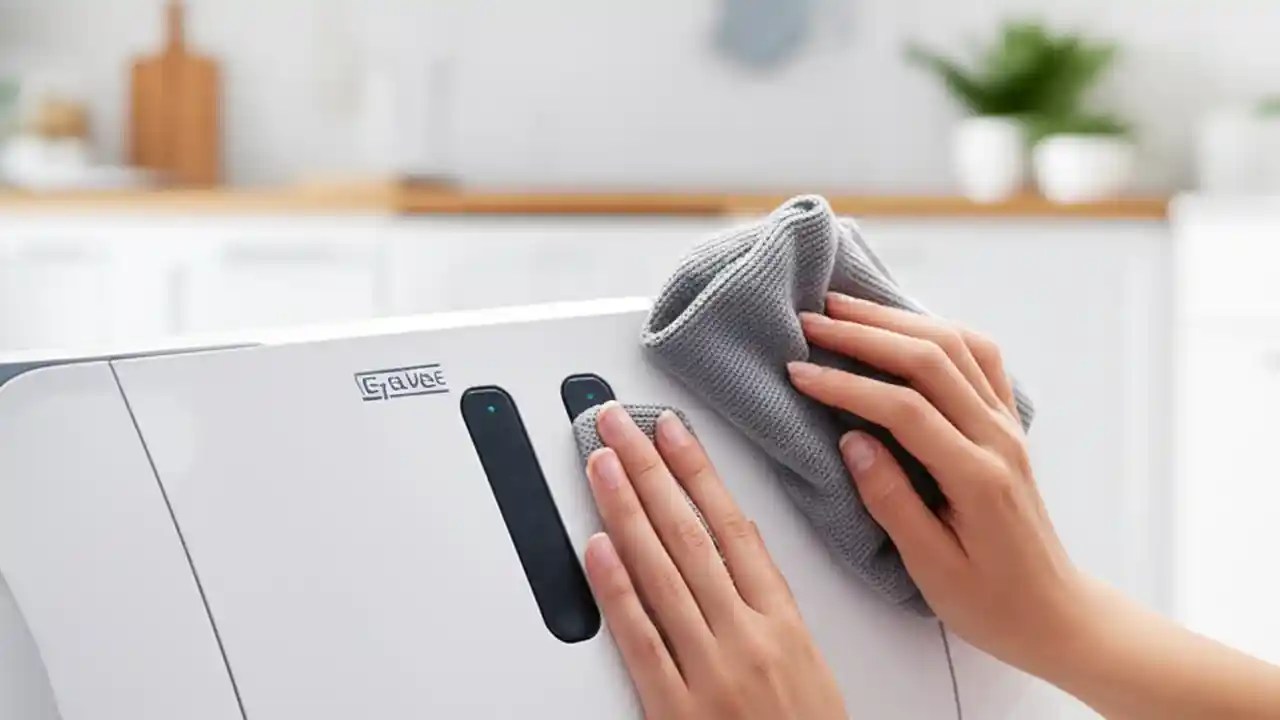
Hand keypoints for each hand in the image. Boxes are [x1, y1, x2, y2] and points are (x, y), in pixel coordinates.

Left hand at [582, 402, 847, 719]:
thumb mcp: (809, 663)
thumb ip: (768, 605)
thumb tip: (731, 544)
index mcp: (784, 621)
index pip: (732, 524)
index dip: (698, 470)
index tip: (672, 431)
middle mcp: (745, 636)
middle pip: (688, 533)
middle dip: (648, 469)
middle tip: (618, 425)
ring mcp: (708, 671)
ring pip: (658, 569)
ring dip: (623, 508)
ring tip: (600, 464)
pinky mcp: (675, 708)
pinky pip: (639, 637)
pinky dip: (614, 588)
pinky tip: (595, 546)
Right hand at [788, 292, 1087, 679]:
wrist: (1054, 612)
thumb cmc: (990, 602)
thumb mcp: (932, 568)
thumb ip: (891, 501)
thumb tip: (851, 441)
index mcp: (977, 476)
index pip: (904, 410)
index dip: (846, 385)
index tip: (798, 372)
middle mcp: (998, 438)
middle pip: (930, 359)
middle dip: (864, 333)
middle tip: (810, 320)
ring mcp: (1008, 425)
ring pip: (955, 345)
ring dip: (897, 319)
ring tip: (845, 306)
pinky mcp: (1008, 424)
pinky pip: (980, 356)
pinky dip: (940, 328)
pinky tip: (906, 323)